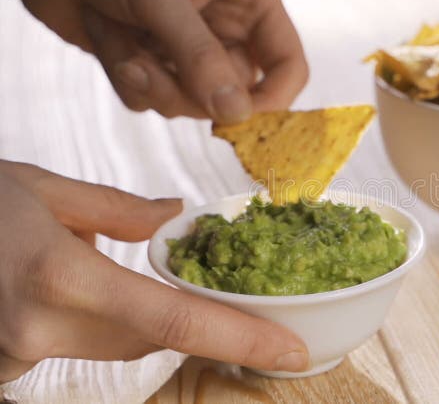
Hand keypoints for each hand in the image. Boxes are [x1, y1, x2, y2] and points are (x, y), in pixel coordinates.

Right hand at [0, 161, 307, 382]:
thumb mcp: (43, 191)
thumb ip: (115, 211)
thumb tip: (172, 219)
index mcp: (59, 278)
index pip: (174, 321)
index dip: (241, 340)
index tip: (291, 354)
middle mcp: (41, 327)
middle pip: (152, 338)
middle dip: (201, 326)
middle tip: (249, 319)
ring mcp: (18, 354)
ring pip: (117, 344)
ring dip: (143, 317)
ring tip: (133, 280)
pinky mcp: (5, 366)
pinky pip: (79, 348)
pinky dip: (100, 322)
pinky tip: (78, 289)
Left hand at [3, 0, 307, 122]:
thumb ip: (200, 55)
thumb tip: (237, 113)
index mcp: (250, 1)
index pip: (287, 65)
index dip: (272, 99)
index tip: (237, 119)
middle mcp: (228, 30)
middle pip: (235, 96)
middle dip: (186, 87)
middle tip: (146, 63)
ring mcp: (192, 52)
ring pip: (191, 104)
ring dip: (149, 79)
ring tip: (118, 35)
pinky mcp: (159, 67)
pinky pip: (156, 101)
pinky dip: (126, 77)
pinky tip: (107, 36)